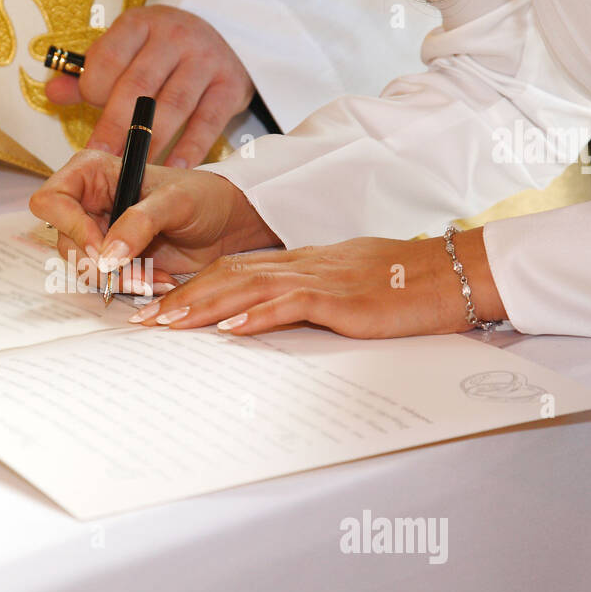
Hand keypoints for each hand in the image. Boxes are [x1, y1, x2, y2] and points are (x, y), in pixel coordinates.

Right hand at [28, 148, 279, 293]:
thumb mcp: (175, 202)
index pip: (52, 200)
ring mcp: (99, 233)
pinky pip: (105, 281)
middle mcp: (88, 203)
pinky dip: (130, 286)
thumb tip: (106, 256)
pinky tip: (160, 280)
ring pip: (83, 267)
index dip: (70, 227)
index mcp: (92, 173)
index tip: (100, 250)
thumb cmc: (205, 196)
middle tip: (136, 274)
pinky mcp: (113, 260)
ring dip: (117, 280)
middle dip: (98, 264)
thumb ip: (139, 223)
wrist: (228, 224)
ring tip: (156, 278)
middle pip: (64, 241)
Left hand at [44, 5, 253, 168]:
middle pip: (139, 85)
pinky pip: (207, 122)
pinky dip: (190, 149)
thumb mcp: (127, 50)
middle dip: (117, 127)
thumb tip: (52, 92)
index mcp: (140, 24)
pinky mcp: (230, 85)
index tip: (89, 120)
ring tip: (132, 172)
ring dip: (150, 143)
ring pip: (173, 105)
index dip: (94, 92)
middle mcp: (174, 36)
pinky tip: (174, 171)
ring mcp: (206, 59)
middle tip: (102, 160)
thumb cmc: (164, 52)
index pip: (109, 58)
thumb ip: (89, 74)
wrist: (229, 39)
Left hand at [126, 230, 507, 338]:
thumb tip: (267, 317)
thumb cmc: (402, 286)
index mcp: (299, 263)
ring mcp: (319, 278)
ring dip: (202, 307)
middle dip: (179, 299)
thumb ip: (305, 298)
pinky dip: (257, 315)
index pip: (232, 271)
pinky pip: (290, 304)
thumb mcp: (343, 289)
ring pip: (246, 286)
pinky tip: (229, 328)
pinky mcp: (341, 298)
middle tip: (140, 321)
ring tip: (166, 325)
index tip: (157, 309)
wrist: (450, 274)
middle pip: (226, 276)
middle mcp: (300, 265)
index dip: (190, 288)